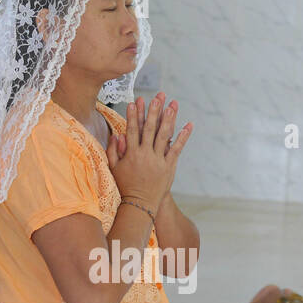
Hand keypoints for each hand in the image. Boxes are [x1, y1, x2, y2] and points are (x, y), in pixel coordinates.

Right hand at [107, 93, 192, 211]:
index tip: (135, 101)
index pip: (132, 130)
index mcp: (131, 154)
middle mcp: (145, 155)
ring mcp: (158, 160)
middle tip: (157, 97)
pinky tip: (188, 125)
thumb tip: (117, 135)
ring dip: (169, 119)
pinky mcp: (169, 167)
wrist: (140, 205)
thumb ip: (114, 151)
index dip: (133, 115)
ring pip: (164, 136)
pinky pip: (177, 149)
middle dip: (153, 111)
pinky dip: (183, 137)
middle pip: (149, 129)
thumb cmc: (125, 186)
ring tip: (172, 105)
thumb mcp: (114, 169)